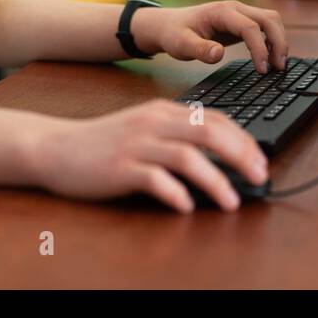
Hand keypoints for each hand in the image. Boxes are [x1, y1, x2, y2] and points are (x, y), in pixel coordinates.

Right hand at [32, 99, 268, 211]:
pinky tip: (186, 206)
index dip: (243, 139)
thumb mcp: (144, 128)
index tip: (261, 160)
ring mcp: (136, 145)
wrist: (56, 147)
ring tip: (231, 201)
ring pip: (187, 156)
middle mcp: (153, 123)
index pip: (214, 118)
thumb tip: (218, 156)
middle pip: (208, 132)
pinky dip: (175, 193)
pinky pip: (154, 179)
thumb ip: (176, 135)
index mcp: (163, 111)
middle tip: (258, 177)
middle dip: (240, 155)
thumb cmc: (104, 142)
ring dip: (215, 180)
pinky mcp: (120, 168)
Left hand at [131, 1, 287, 72]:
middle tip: (279, 68)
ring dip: (279, 40)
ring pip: (271, 20)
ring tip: (278, 65)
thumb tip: (218, 55)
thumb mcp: (181, 45)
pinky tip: (271, 57)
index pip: (251, 27)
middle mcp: (235, 8)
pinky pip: (265, 26)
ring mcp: (240, 13)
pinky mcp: (242, 21)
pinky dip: (273, 40)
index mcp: (222, 12)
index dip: (260, 48)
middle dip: (279, 42)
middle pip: (269, 18)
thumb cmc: (174, 34)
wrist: (169, 25)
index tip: (261, 70)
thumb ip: (199, 49)